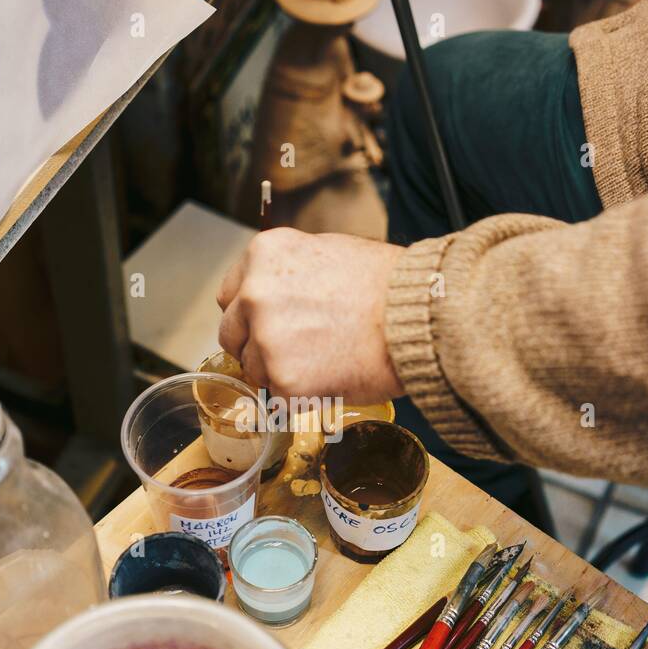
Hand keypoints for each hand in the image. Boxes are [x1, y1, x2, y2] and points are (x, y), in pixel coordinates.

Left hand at [217, 227, 404, 402]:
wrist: (418, 316)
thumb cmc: (385, 284)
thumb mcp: (325, 252)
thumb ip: (286, 274)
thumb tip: (271, 294)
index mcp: (263, 255)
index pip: (229, 296)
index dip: (250, 314)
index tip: (269, 323)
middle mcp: (255, 295)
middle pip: (231, 334)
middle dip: (256, 344)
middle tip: (296, 348)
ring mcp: (267, 339)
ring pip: (253, 368)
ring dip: (279, 371)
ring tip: (323, 360)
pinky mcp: (284, 379)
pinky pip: (277, 396)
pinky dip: (299, 395)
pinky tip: (329, 376)